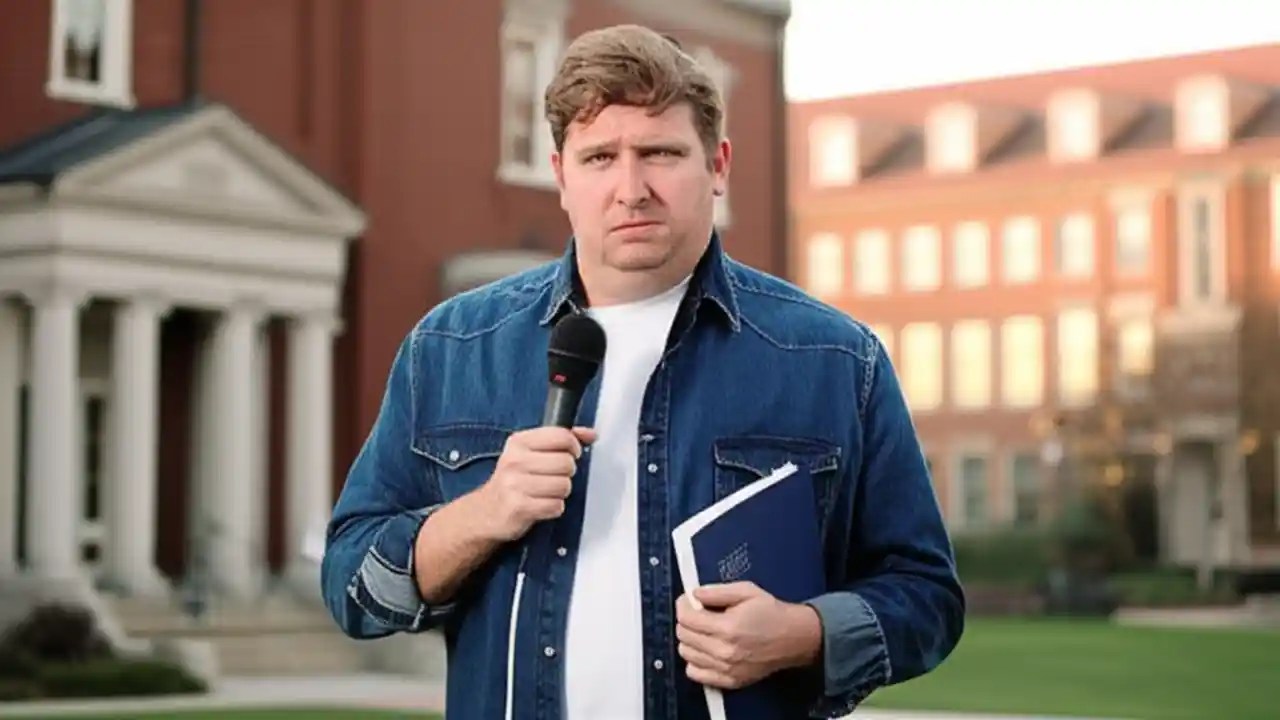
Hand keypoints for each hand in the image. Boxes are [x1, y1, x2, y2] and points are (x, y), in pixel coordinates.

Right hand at [476, 426, 595, 541]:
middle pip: (566, 462)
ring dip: (561, 492)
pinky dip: (554, 508)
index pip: (561, 436)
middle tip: (553, 477)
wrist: (486, 511)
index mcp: (519, 442)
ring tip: (546, 492)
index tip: (569, 454)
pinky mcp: (519, 507)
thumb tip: (591, 434)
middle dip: (566, 473)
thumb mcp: (531, 452)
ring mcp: (515, 484)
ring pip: (564, 485)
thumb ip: (562, 440)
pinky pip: (556, 506)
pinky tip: (541, 505)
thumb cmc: (514, 480)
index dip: (573, 447)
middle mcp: (515, 461)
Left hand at [675, 581, 822, 689]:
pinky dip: (695, 660)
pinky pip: (695, 673)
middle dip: (686, 619)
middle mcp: (724, 651)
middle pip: (683, 635)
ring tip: (703, 630)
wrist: (793, 638)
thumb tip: (695, 594)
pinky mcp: (729, 680)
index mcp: (727, 627)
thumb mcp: (746, 591)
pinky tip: (705, 649)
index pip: (686, 618)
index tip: (688, 600)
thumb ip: (717, 591)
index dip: (683, 605)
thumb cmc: (772, 614)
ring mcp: (726, 668)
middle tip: (696, 612)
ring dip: (690, 639)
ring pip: (686, 653)